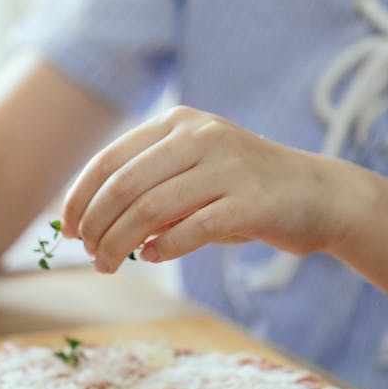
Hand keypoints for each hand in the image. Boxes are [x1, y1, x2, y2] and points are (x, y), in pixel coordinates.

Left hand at [61, 106, 365, 272]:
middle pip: (124, 186)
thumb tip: (93, 224)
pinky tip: (152, 257)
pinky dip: (164, 247)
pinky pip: (192, 229)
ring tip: (109, 264)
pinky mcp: (250, 202)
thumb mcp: (193, 177)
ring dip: (120, 243)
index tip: (67, 228)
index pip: (109, 160)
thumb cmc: (244, 189)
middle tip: (89, 255)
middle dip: (96, 225)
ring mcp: (227, 167)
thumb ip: (148, 191)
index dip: (80, 196)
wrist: (319, 195)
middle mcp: (200, 137)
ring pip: (150, 210)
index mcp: (178, 124)